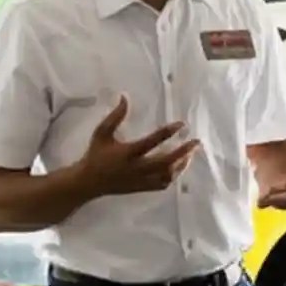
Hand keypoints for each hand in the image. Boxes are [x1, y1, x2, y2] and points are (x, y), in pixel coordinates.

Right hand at [73, 95, 198, 197]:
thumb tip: (125, 97)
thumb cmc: (96, 155)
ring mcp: (141, 180)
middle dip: (184, 152)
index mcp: (127, 153)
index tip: (182, 124)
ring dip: (182, 164)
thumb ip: (115, 116)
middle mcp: (136, 168)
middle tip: (196, 142)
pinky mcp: (142, 188)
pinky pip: (163, 184)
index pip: (152, 142)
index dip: (168, 132)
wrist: (88, 182)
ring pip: (167, 175)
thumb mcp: (102, 133)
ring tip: (191, 152)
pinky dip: (174, 175)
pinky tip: (179, 165)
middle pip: (166, 162)